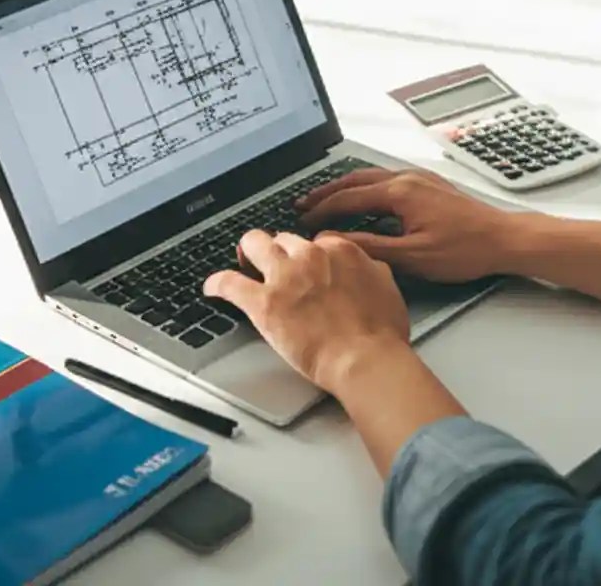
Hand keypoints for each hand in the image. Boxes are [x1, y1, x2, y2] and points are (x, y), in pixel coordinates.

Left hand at [203, 230, 411, 393]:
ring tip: (243, 264)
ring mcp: (284, 277)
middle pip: (283, 240)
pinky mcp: (263, 302)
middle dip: (278, 252)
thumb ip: (370, 270)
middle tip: (274, 267)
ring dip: (247, 253)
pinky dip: (217, 283)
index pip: (314, 241)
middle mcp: (310, 256)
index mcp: (340, 251)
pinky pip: (228, 283)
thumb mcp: (387, 288)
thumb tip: (365, 267)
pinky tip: (212, 288)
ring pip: (253, 244)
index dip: (306, 255)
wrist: (364, 360)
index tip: (303, 266)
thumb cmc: (380, 335)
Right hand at [297, 168, 518, 282]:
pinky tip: (364, 199)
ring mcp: (419, 178)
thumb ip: (371, 247)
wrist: (504, 239)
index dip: (322, 211)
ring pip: (371, 177)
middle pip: (355, 180)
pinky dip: (366, 188)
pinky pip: (387, 179)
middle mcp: (407, 178)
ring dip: (345, 187)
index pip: (348, 199)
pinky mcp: (429, 185)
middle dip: (326, 192)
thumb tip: (337, 242)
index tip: (304, 222)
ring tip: (325, 198)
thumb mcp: (413, 256)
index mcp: (399, 192)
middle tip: (303, 203)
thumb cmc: (465, 249)